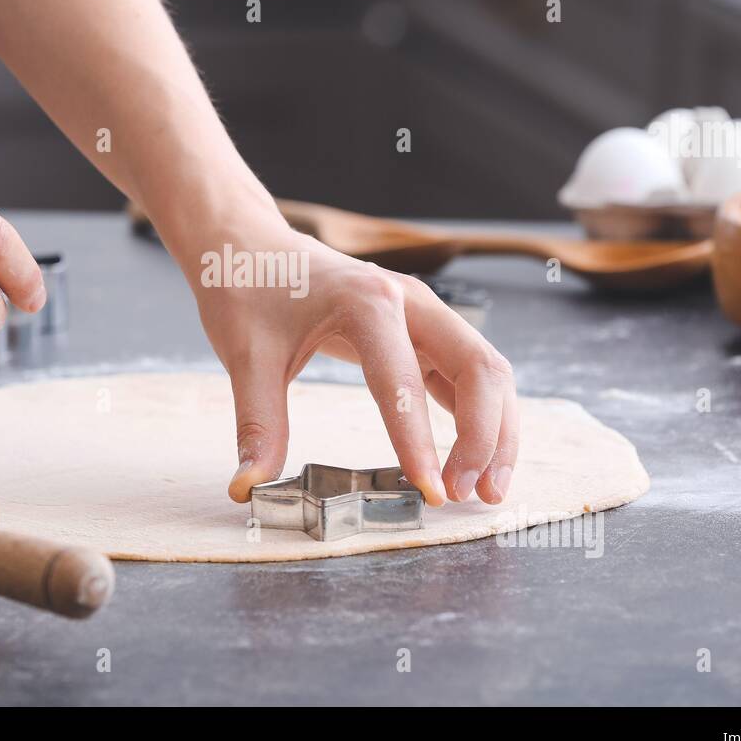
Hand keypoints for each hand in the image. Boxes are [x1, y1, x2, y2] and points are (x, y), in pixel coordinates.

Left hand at [188, 217, 518, 506]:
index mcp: (367, 302)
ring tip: (485, 491)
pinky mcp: (421, 329)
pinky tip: (474, 460)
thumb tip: (251, 487)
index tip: (429, 492)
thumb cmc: (249, 289)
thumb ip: (258, 426)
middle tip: (464, 497)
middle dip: (483, 438)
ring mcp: (422, 312)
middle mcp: (409, 301)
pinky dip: (480, 416)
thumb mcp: (246, 358)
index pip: (406, 382)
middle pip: (479, 369)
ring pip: (486, 371)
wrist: (249, 243)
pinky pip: (468, 373)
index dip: (420, 443)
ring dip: (495, 431)